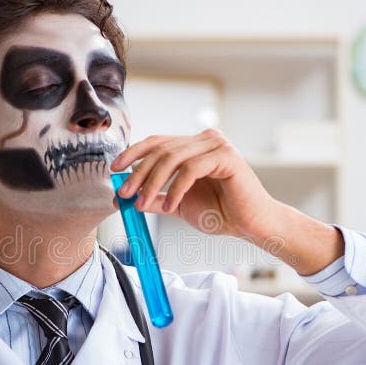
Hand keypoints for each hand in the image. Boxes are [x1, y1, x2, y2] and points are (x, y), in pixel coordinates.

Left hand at [110, 129, 277, 239]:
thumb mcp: (177, 204)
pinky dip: (175, 188)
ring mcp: (217, 145)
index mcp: (193, 146)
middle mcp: (205, 139)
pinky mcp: (227, 156)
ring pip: (173, 158)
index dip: (133, 153)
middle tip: (124, 193)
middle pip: (161, 150)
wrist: (251, 225)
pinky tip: (170, 207)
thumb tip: (123, 196)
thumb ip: (153, 197)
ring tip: (141, 204)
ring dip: (152, 183)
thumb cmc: (221, 213)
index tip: (114, 169)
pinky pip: (191, 169)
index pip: (157, 142)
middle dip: (138, 173)